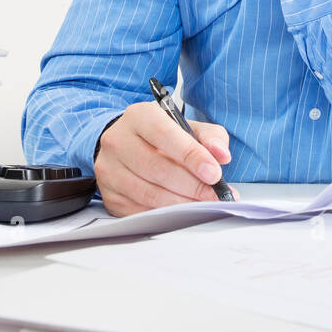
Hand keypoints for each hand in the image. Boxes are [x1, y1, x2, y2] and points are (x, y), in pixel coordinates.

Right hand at [94, 100, 237, 214]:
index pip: (165, 135)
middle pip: (157, 168)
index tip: (214, 173)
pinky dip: (165, 215)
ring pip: (149, 193)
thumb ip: (210, 137)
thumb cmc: (160, 137)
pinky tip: (183, 212)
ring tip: (203, 205)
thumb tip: (222, 155)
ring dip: (181, 203)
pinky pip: (140, 211)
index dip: (192, 156)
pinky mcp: (109, 195)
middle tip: (214, 195)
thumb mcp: (187, 127)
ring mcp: (109, 169)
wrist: (125, 145)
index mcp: (139, 116)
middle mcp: (118, 140)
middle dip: (192, 186)